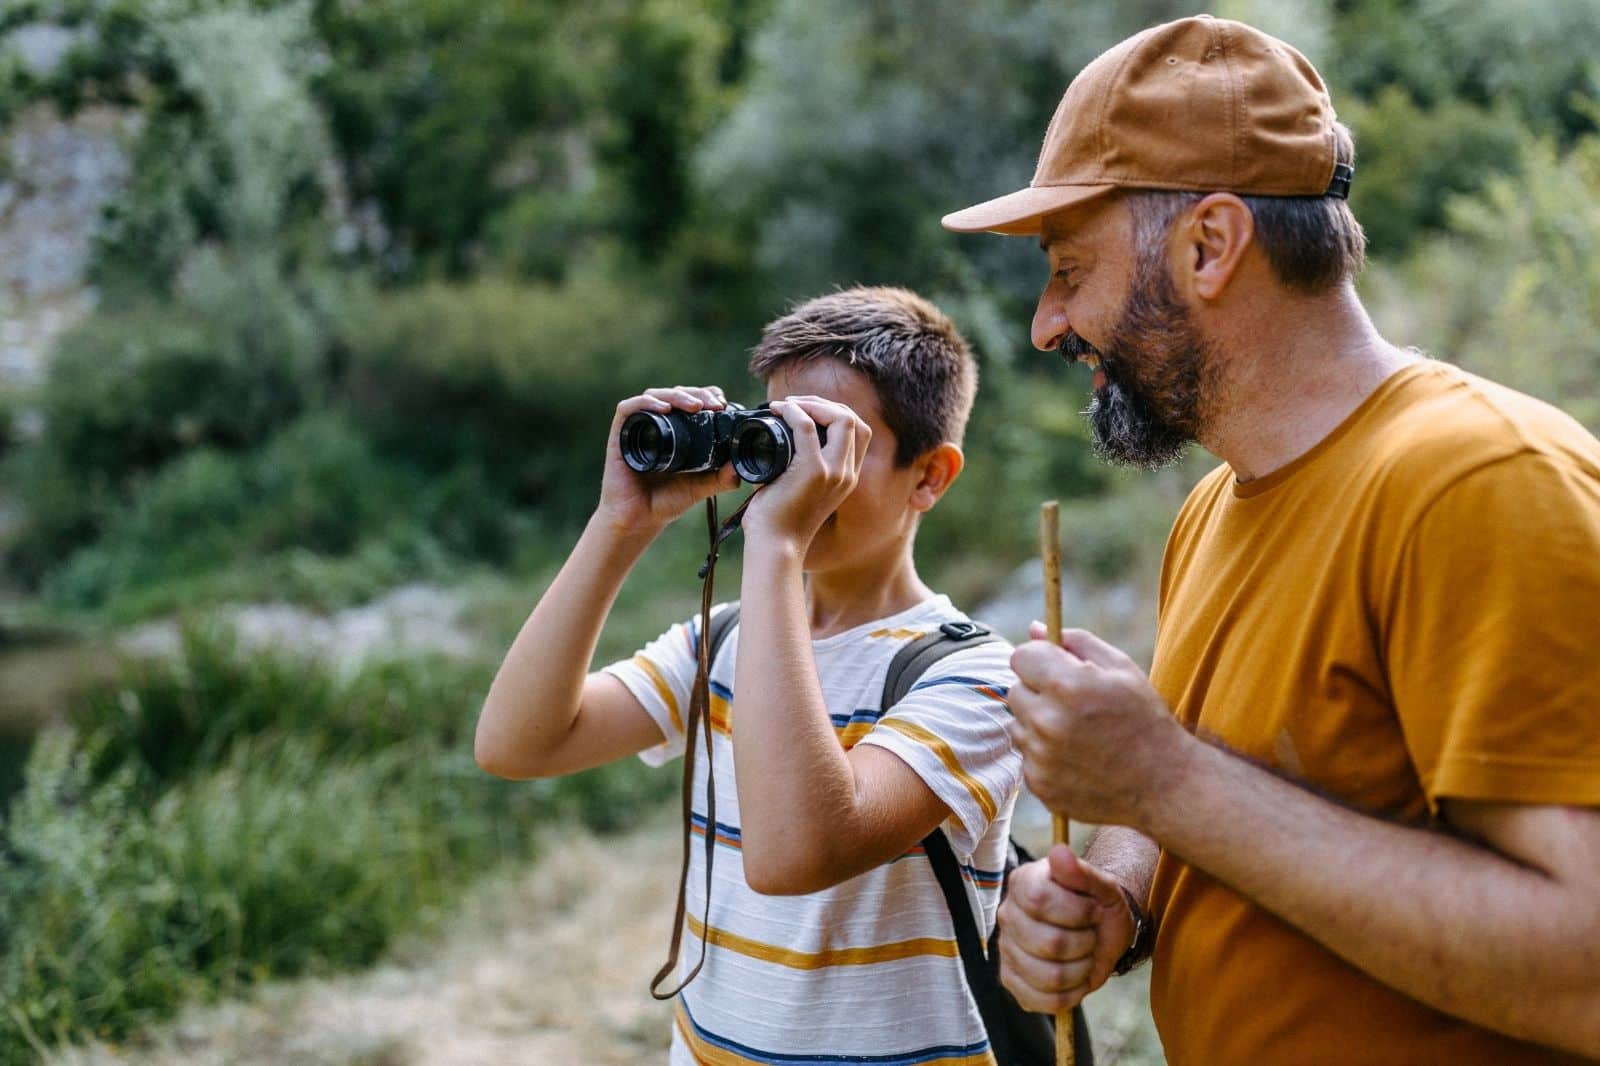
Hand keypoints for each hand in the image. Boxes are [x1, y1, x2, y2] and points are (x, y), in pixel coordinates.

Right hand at [595, 386, 740, 536]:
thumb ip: (721, 479)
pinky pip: (629, 409)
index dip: (706, 395)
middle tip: (713, 404)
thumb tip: (740, 468)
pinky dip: (646, 403)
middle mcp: (656, 425)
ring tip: (695, 406)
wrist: (639, 520)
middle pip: (674, 394)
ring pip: (654, 396)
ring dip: (676, 396)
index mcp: (675, 431)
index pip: (690, 400)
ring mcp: (637, 428)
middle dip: (696, 393)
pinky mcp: (620, 435)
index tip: (721, 404)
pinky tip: (663, 408)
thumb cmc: (665, 502)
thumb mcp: (700, 488)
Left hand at [741, 396, 869, 549]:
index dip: (836, 413)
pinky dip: (793, 412)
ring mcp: (833, 472)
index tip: (808, 412)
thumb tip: (778, 443)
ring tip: (789, 405)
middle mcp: (846, 474)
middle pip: (854, 420)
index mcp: (847, 478)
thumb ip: (801, 470)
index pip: (859, 433)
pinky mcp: (813, 471)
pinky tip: (779, 411)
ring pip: (840, 417)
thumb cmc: (779, 523)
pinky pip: (807, 426)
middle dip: (826, 404)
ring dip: (813, 404)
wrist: (775, 547)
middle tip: (797, 404)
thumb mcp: (800, 492)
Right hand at [998, 845, 1135, 1011]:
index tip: (1092, 909)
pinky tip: (1075, 977)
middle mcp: (1007, 915)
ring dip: (1082, 969)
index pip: (1040, 900)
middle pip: (1050, 943)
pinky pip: (1045, 1001)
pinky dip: (1072, 994)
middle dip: (1085, 943)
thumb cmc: (1097, 904)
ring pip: (1050, 976)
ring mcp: (1006, 950)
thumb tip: (1059, 851)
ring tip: (1084, 955)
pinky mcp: (1012, 981)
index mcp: (1022, 883)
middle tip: (1090, 934)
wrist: (1098, 931)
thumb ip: (1082, 871)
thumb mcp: (1102, 886)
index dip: (1077, 911)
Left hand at [1007, 623, 1194, 828]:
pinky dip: (1044, 755)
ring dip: (1039, 724)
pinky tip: (1077, 758)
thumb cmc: (1145, 719)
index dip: (1039, 660)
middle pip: (1015, 691)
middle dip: (1039, 692)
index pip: (1021, 657)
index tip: (1056, 670)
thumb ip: (1076, 642)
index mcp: (1067, 686)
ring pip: (1018, 725)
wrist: (1164, 784)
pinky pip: (1026, 757)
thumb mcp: (1122, 669)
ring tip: (1078, 733)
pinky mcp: (1039, 784)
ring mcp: (1040, 757)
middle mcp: (1047, 721)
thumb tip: (1035, 629)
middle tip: (1073, 704)